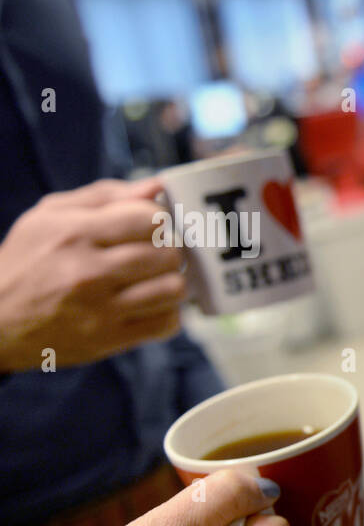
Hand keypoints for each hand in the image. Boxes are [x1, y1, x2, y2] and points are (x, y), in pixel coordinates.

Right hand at [0, 178, 186, 371]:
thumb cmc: (27, 261)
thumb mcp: (49, 215)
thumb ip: (105, 196)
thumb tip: (156, 185)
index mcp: (74, 234)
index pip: (150, 219)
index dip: (157, 220)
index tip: (147, 227)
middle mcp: (88, 272)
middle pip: (168, 254)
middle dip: (166, 250)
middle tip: (151, 254)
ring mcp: (100, 310)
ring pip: (174, 289)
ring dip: (170, 281)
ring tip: (152, 279)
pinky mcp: (108, 340)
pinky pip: (167, 323)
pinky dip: (167, 312)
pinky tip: (148, 304)